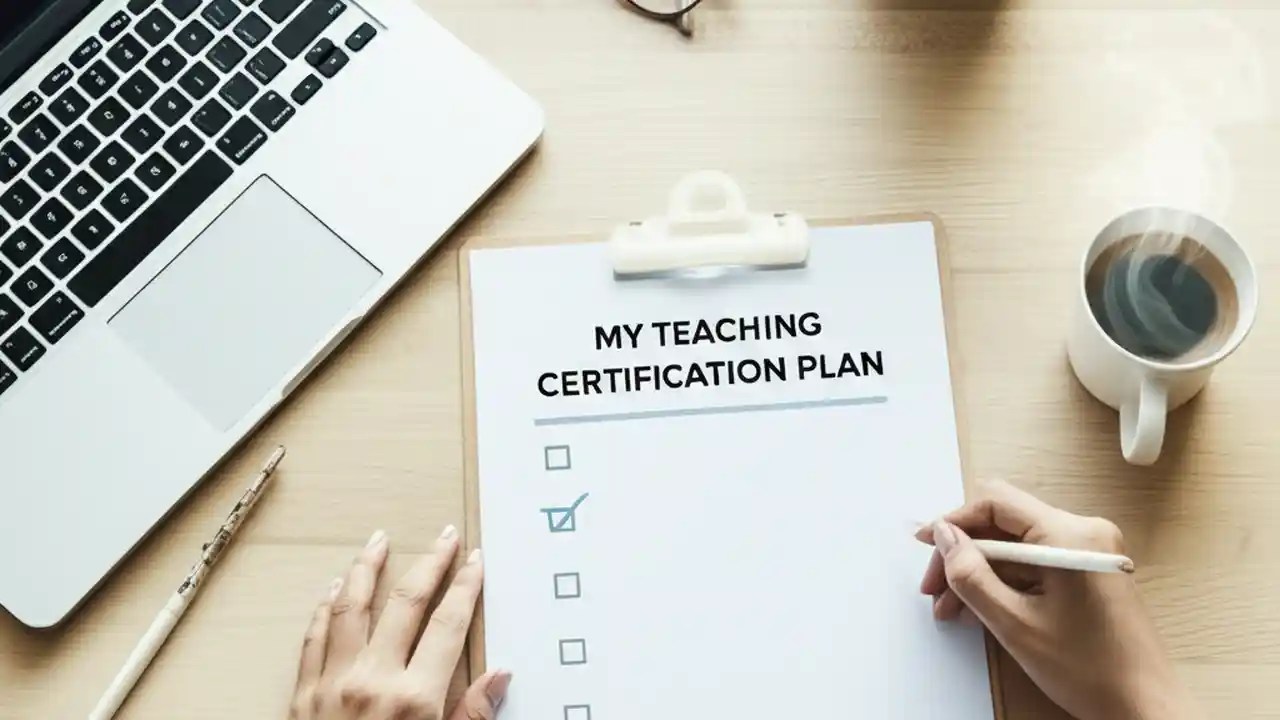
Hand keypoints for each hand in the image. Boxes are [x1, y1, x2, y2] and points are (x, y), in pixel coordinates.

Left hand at [288, 526, 510, 719]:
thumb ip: (472, 715)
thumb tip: (501, 674)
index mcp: (416, 698)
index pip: (449, 624)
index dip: (465, 587)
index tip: (475, 561)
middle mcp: (374, 681)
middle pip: (406, 603)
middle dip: (429, 563)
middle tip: (444, 536)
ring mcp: (333, 684)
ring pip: (351, 607)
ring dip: (367, 568)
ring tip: (380, 540)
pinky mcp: (302, 696)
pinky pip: (314, 637)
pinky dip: (325, 607)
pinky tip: (335, 587)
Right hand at [916, 480, 1200, 719]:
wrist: (1146, 706)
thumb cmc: (1089, 670)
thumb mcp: (1015, 623)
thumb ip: (971, 575)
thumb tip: (944, 536)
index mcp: (1069, 535)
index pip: (995, 502)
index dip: (953, 521)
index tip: (923, 545)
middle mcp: (1084, 531)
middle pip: (1004, 522)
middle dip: (964, 553)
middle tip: (935, 589)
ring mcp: (1091, 550)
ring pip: (1017, 544)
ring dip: (981, 570)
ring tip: (952, 608)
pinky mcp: (1091, 569)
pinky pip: (1036, 560)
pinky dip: (1006, 580)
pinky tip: (983, 607)